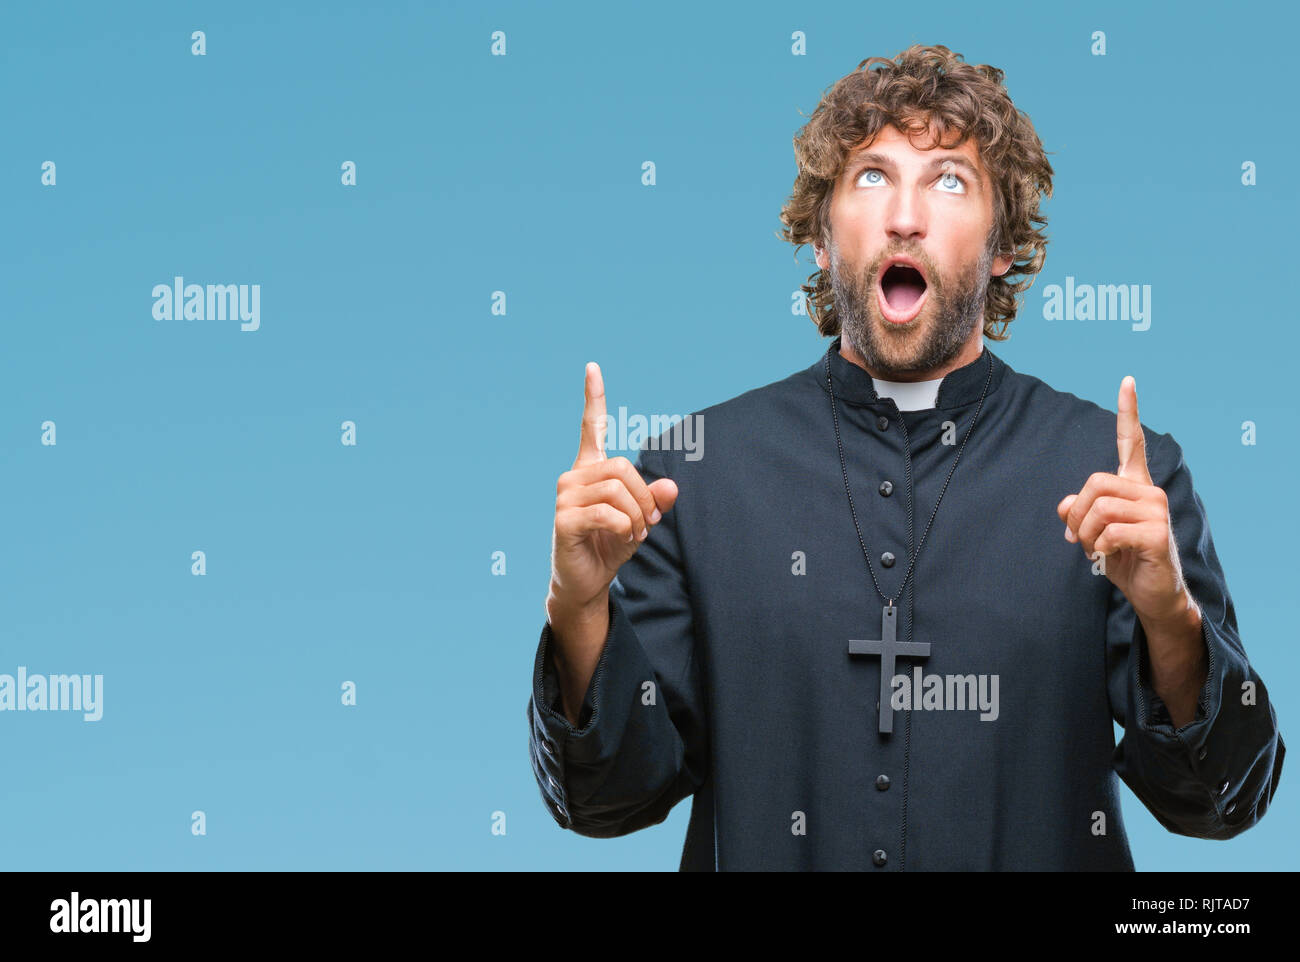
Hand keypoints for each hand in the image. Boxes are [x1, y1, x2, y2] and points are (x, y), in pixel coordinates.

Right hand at [548, 362, 678, 617]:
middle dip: (644, 496)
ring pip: (617, 489)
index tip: (593, 367)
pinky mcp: (563, 519)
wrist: (586, 581)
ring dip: (636, 515)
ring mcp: (565, 497)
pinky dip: (625, 527)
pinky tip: (622, 538)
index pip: (592, 427)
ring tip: (634, 533)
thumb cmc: (610, 545)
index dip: (594, 397)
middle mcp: (574, 477)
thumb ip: (655, 501)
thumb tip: (671, 487)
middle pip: (623, 467)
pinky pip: (607, 513)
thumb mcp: (641, 520)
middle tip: (647, 522)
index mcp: (590, 470)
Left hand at [1056, 376, 1196, 627]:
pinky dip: (1099, 547)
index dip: (1128, 412)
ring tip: (1095, 550)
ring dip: (1085, 534)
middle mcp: (1149, 492)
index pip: (1133, 443)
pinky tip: (1110, 556)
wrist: (1153, 594)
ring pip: (1099, 508)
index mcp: (1135, 486)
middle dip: (1077, 514)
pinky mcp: (1157, 533)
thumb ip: (1078, 512)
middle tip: (1079, 539)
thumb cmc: (1124, 559)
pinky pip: (1109, 531)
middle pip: (1094, 483)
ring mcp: (1157, 511)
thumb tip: (1067, 505)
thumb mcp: (1092, 533)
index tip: (1127, 381)